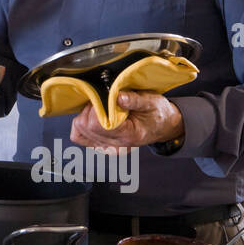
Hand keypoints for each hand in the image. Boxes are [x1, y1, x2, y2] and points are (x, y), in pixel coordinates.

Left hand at [69, 92, 185, 149]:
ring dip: (85, 116)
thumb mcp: (151, 102)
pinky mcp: (101, 145)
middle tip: (103, 100)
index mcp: (129, 135)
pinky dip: (82, 124)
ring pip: (80, 132)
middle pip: (86, 127)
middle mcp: (116, 145)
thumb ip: (134, 100)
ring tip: (100, 108)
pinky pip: (80, 136)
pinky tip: (93, 116)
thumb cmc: (158, 114)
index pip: (99, 125)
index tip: (104, 98)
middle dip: (90, 110)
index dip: (97, 108)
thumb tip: (117, 97)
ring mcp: (107, 147)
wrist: (163, 126)